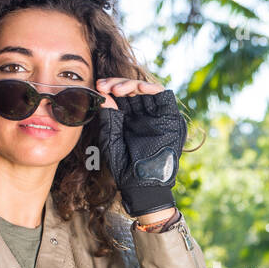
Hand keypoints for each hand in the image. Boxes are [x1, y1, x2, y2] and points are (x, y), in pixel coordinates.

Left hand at [96, 79, 187, 217]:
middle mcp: (142, 114)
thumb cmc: (123, 165)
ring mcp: (156, 115)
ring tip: (118, 88)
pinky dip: (152, 88)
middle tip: (105, 86)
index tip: (98, 88)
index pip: (120, 95)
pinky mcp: (169, 117)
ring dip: (132, 84)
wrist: (140, 184)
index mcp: (128, 118)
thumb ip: (109, 117)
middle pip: (132, 89)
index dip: (109, 88)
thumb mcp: (110, 138)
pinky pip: (164, 96)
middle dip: (117, 83)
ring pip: (146, 89)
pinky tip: (139, 87)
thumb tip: (104, 94)